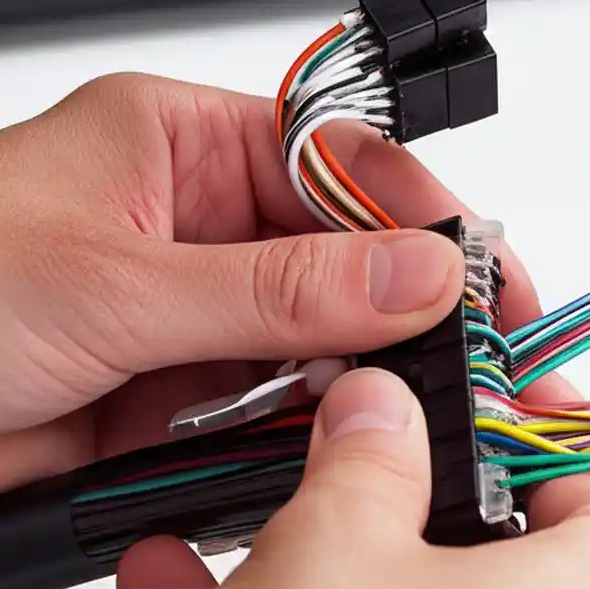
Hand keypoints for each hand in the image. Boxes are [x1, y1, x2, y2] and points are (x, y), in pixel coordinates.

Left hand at [0, 72, 541, 505]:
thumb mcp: (114, 283)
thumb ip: (280, 288)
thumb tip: (415, 270)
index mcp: (176, 144)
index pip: (338, 162)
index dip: (415, 212)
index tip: (474, 270)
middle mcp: (192, 221)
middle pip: (340, 254)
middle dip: (393, 305)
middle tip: (457, 350)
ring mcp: (189, 310)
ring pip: (314, 338)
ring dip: (339, 377)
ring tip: (375, 406)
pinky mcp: (176, 390)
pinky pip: (271, 405)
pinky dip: (293, 431)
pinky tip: (306, 444)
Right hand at [117, 369, 589, 588]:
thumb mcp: (338, 551)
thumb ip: (363, 455)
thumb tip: (374, 410)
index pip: (566, 450)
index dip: (478, 405)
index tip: (427, 376)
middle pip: (485, 534)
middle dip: (379, 497)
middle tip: (318, 454)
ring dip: (319, 570)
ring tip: (232, 530)